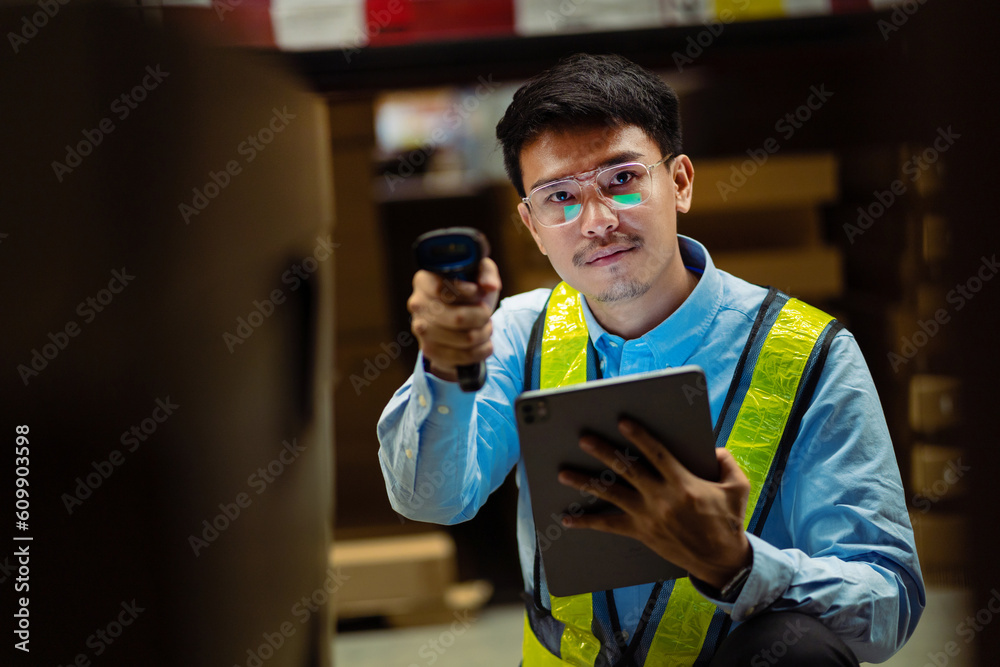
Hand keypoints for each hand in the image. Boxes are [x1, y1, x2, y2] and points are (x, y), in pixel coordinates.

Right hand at [407, 258, 501, 381]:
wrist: (457, 321)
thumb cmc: (468, 294)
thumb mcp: (477, 275)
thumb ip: (486, 272)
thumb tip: (489, 285)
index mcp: (423, 281)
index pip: (443, 289)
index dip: (469, 293)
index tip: (479, 293)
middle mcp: (417, 305)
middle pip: (459, 318)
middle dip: (482, 316)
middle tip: (485, 313)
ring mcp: (421, 331)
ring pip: (466, 338)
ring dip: (484, 333)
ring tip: (485, 326)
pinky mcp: (430, 352)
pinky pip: (465, 356)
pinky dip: (482, 350)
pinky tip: (483, 342)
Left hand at [557, 418, 751, 588]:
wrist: (722, 560)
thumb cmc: (728, 520)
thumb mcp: (737, 487)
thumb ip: (725, 462)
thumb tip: (712, 446)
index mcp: (684, 484)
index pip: (656, 454)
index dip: (639, 436)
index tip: (622, 421)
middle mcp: (661, 498)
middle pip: (627, 470)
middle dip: (603, 452)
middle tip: (583, 438)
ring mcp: (648, 516)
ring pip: (611, 495)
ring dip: (586, 483)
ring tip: (563, 472)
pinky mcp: (641, 532)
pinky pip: (608, 526)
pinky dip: (586, 522)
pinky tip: (567, 519)